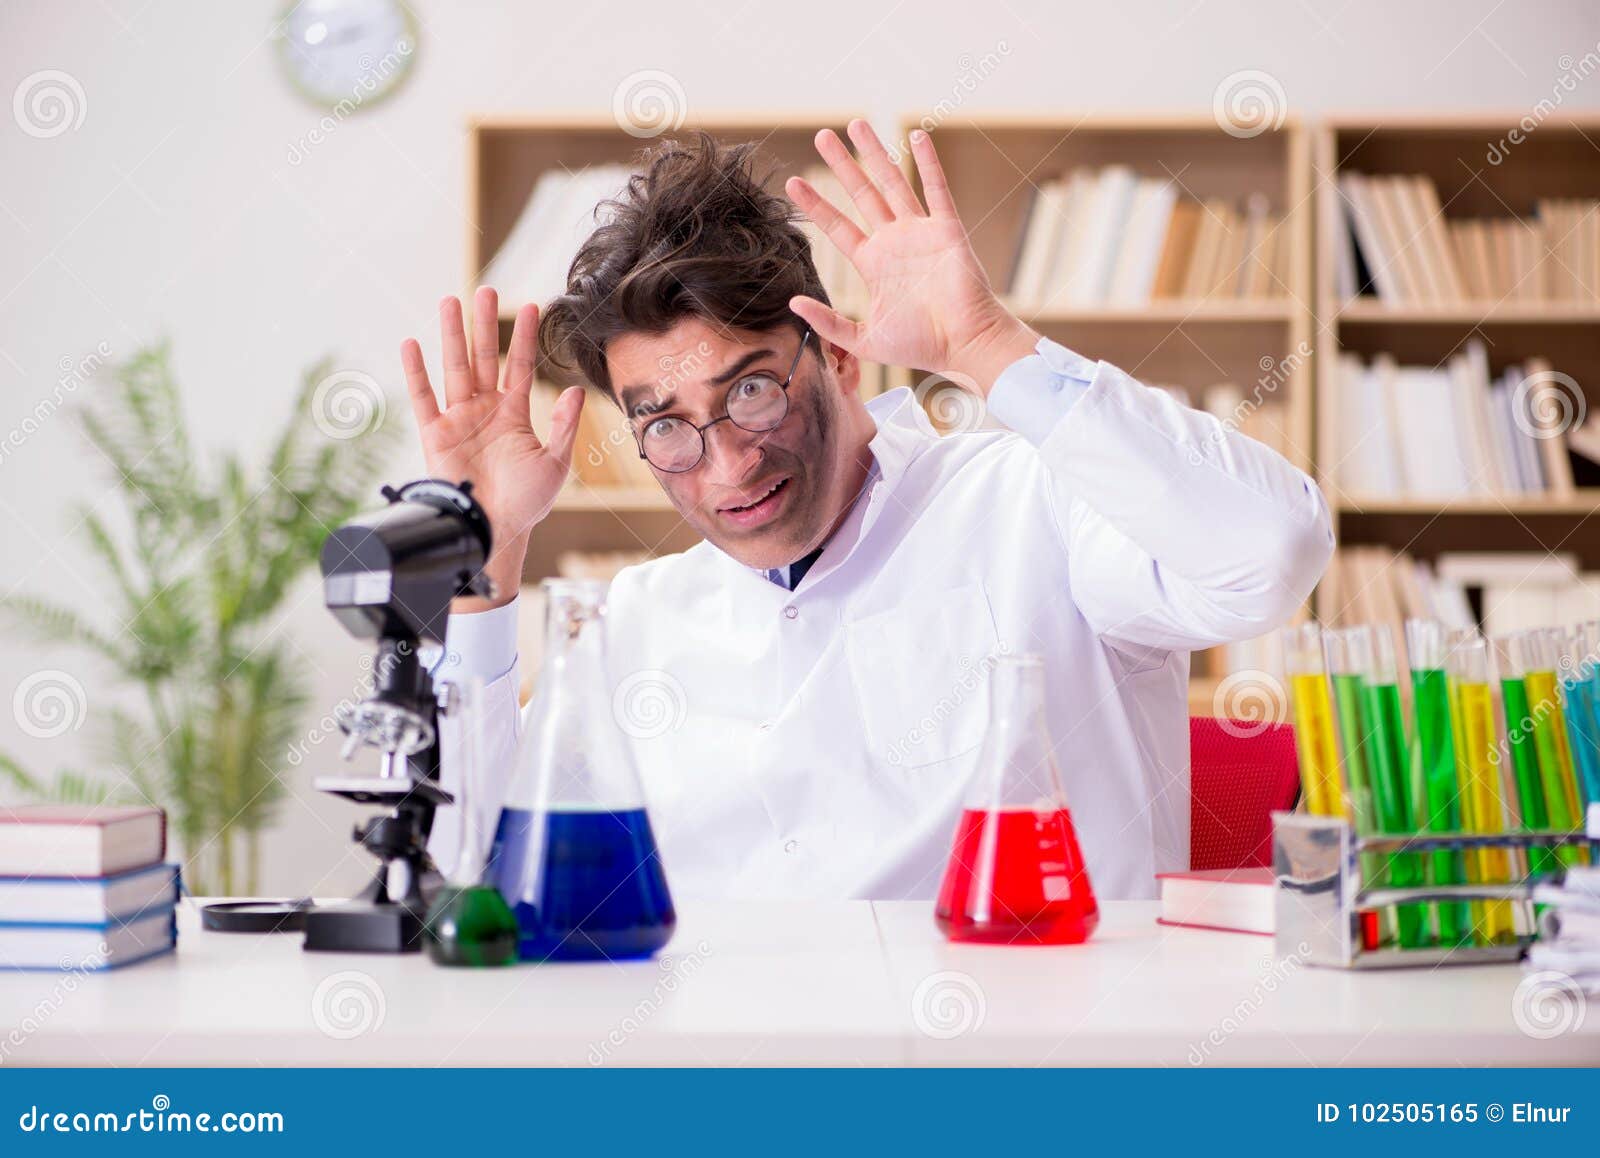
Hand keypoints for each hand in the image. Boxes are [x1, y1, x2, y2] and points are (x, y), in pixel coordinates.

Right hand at [401, 287, 584, 610]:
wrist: (496, 529)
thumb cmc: (527, 502)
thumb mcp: (556, 462)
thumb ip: (565, 425)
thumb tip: (578, 391)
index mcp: (513, 415)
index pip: (520, 366)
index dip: (525, 337)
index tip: (531, 305)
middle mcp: (484, 410)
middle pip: (484, 358)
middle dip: (485, 325)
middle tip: (487, 290)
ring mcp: (458, 419)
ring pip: (455, 368)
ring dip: (453, 335)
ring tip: (451, 301)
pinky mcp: (435, 433)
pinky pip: (424, 398)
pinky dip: (416, 372)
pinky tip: (412, 344)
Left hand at [785, 120, 1038, 393]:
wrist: (963, 344)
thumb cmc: (920, 346)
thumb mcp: (863, 340)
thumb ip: (828, 323)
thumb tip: (792, 303)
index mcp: (874, 264)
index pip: (838, 227)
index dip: (816, 205)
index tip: (793, 183)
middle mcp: (894, 242)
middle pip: (862, 194)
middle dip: (841, 165)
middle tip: (822, 136)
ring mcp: (920, 232)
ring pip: (893, 182)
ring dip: (875, 153)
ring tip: (856, 125)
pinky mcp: (947, 229)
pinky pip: (936, 189)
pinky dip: (928, 162)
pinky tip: (916, 136)